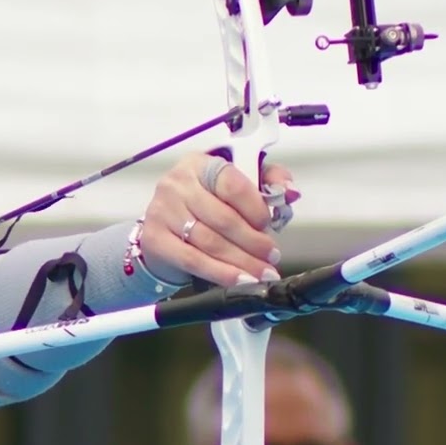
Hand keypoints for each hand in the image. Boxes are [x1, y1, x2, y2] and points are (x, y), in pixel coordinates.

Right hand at [138, 153, 299, 286]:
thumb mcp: (238, 183)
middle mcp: (178, 184)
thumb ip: (268, 181)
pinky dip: (220, 273)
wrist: (165, 226)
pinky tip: (238, 280)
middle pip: (224, 219)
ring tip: (261, 273)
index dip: (256, 209)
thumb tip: (289, 192)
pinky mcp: (155, 238)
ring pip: (210, 242)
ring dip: (241, 262)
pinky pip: (193, 260)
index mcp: (201, 165)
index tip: (270, 225)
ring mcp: (163, 211)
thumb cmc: (206, 203)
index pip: (233, 185)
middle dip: (254, 242)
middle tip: (272, 256)